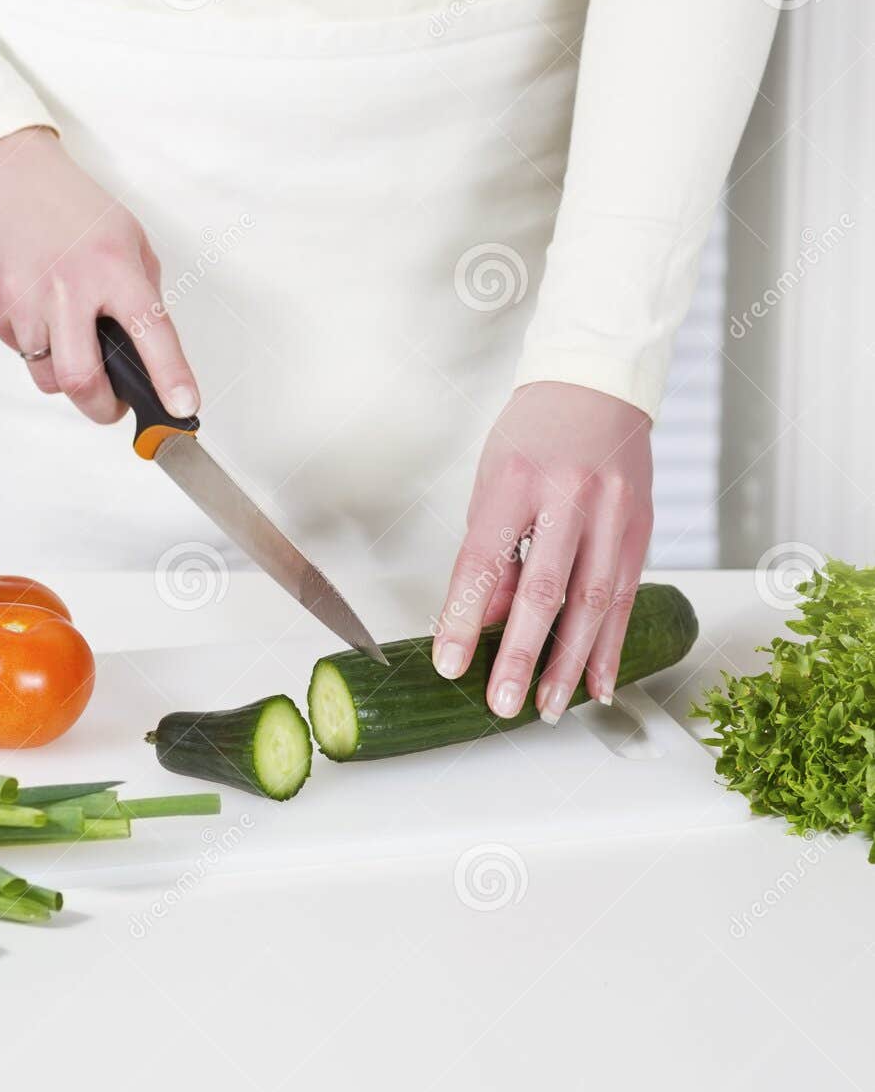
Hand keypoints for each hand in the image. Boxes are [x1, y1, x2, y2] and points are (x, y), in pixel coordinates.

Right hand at [0, 127, 198, 421]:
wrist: (2, 173)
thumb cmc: (70, 205)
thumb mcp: (126, 238)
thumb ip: (140, 293)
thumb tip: (149, 351)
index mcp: (112, 267)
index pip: (151, 332)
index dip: (170, 377)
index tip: (182, 407)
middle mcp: (67, 287)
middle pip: (82, 381)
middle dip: (103, 409)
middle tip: (115, 405)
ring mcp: (24, 300)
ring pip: (48, 376)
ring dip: (66, 371)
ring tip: (71, 334)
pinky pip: (21, 352)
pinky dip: (37, 345)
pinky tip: (39, 309)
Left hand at [433, 381, 652, 719]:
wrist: (597, 385)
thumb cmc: (534, 432)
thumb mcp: (492, 482)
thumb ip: (490, 553)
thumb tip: (486, 623)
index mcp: (517, 481)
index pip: (483, 562)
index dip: (464, 619)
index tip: (451, 664)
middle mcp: (570, 497)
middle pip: (544, 589)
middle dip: (522, 655)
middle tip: (503, 703)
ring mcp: (613, 513)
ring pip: (593, 602)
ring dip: (570, 664)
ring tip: (548, 706)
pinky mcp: (641, 528)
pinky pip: (626, 598)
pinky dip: (611, 647)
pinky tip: (598, 683)